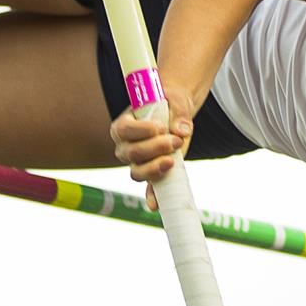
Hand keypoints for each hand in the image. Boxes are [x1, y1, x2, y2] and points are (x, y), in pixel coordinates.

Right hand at [108, 84, 197, 210]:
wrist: (174, 114)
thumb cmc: (170, 105)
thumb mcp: (175, 100)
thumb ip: (179, 112)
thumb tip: (182, 131)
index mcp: (123, 125)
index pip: (124, 130)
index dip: (142, 131)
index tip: (160, 127)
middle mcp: (125, 146)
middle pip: (132, 153)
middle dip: (155, 148)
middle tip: (175, 140)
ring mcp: (136, 163)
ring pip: (137, 172)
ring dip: (154, 168)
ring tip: (171, 161)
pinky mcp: (151, 173)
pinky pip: (148, 187)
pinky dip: (152, 196)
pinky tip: (156, 205)